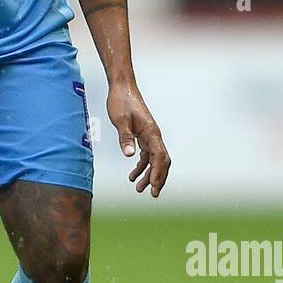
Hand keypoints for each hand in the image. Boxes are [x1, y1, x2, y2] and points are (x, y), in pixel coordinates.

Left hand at [107, 79, 170, 196]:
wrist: (122, 88)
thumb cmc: (121, 102)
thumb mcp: (120, 120)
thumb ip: (125, 137)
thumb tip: (130, 155)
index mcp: (151, 132)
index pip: (159, 157)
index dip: (158, 173)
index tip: (154, 186)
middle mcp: (154, 135)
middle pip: (162, 161)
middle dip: (158, 178)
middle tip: (153, 193)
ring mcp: (149, 136)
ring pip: (154, 160)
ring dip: (149, 174)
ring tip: (139, 188)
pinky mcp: (142, 135)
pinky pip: (146, 155)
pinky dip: (142, 166)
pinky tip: (133, 175)